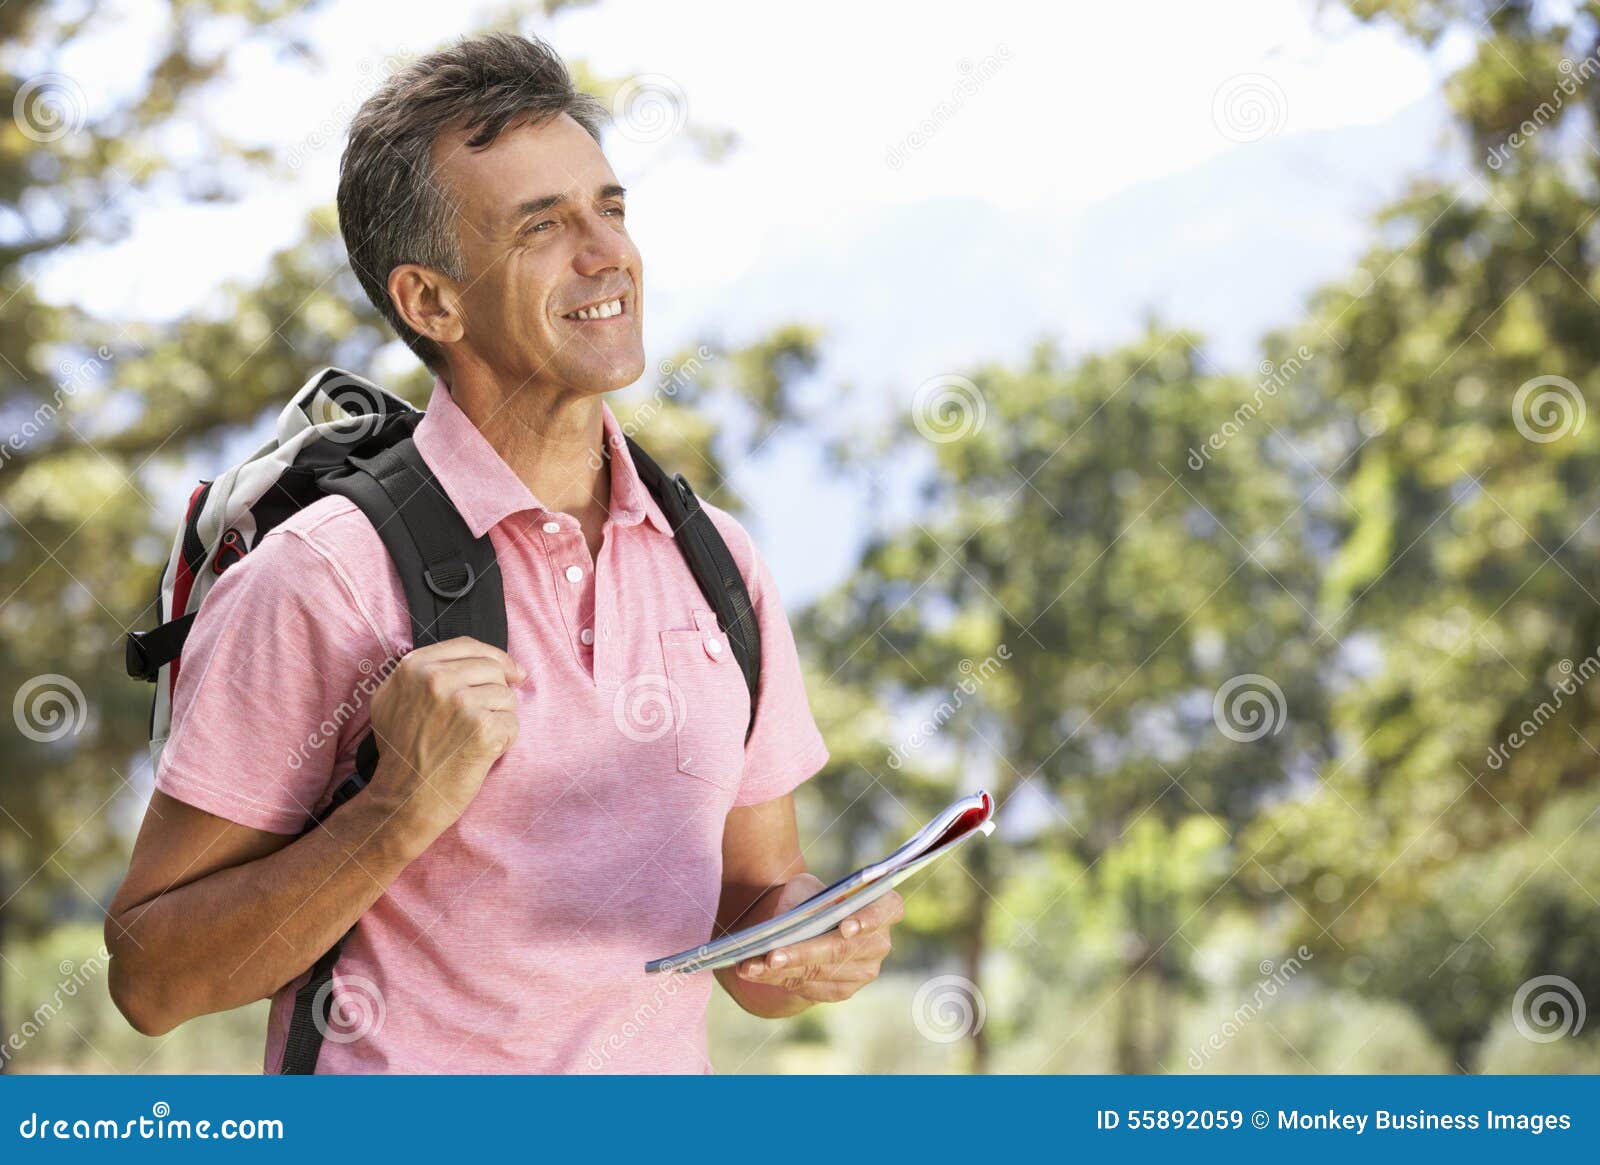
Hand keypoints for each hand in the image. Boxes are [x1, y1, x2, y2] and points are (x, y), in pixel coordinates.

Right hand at [366, 637, 523, 840]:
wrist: (402, 800)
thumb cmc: (400, 754)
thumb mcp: (391, 700)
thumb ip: (420, 672)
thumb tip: (471, 659)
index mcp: (414, 667)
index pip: (469, 646)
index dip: (495, 657)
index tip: (510, 671)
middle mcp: (437, 679)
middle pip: (493, 669)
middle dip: (496, 693)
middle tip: (480, 720)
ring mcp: (461, 703)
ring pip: (507, 696)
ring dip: (499, 719)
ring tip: (474, 740)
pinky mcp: (483, 729)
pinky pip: (513, 724)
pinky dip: (504, 741)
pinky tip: (482, 753)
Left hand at [735, 874, 904, 1002]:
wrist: (803, 926)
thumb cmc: (809, 899)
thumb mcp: (806, 889)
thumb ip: (805, 900)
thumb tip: (791, 922)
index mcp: (882, 906)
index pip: (888, 910)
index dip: (869, 918)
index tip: (845, 926)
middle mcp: (879, 942)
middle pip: (843, 949)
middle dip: (803, 953)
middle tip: (771, 955)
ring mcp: (865, 971)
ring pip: (822, 973)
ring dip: (784, 970)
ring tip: (751, 965)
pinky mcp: (844, 990)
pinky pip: (812, 988)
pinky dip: (781, 980)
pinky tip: (757, 973)